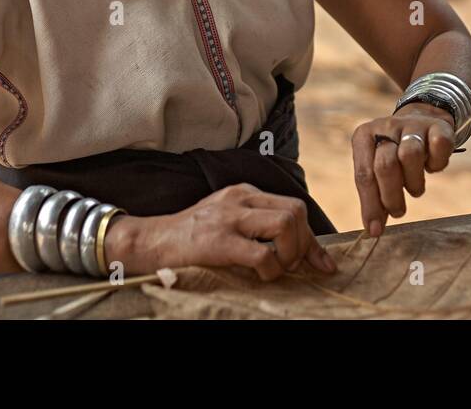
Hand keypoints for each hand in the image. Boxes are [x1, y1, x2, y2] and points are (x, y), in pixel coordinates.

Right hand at [105, 183, 336, 280]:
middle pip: (295, 211)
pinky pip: (262, 254)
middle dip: (305, 245)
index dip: (311, 238)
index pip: (292, 206)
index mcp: (243, 192)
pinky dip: (271, 270)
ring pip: (285, 224)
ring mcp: (228, 217)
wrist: (148, 242)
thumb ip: (255, 226)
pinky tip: (261, 277)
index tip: (322, 263)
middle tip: (295, 268)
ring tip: (277, 270)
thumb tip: (297, 251)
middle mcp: (239, 198)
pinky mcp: (218, 241)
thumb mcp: (225, 220)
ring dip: (290, 254)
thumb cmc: (189, 239)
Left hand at [351, 103, 455, 236]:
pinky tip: (431, 166)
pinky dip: (437, 164)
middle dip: (391, 196)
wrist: (422, 120)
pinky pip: (438, 147)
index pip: (363, 174)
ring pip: (410, 155)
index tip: (375, 230)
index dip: (370, 204)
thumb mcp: (378, 168)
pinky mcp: (437, 126)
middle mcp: (386, 127)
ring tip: (414, 189)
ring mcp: (412, 124)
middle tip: (397, 211)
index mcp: (364, 137)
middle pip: (385, 165)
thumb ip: (375, 194)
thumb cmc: (395, 153)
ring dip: (413, 182)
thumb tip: (374, 229)